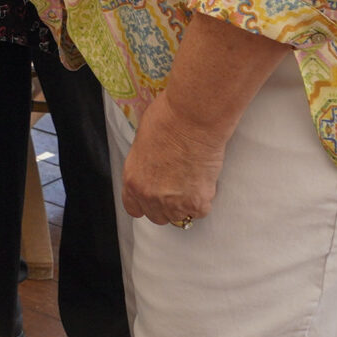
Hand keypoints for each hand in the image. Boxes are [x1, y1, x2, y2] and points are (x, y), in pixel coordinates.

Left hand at [119, 91, 229, 228]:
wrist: (192, 119)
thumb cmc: (168, 120)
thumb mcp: (143, 143)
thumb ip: (145, 164)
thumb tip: (153, 167)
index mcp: (133, 180)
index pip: (134, 208)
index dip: (145, 204)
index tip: (154, 200)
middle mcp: (150, 196)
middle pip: (158, 216)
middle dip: (167, 205)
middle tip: (177, 188)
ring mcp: (173, 202)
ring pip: (180, 216)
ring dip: (186, 204)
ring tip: (191, 181)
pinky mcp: (196, 202)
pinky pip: (200, 211)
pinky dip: (204, 200)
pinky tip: (203, 181)